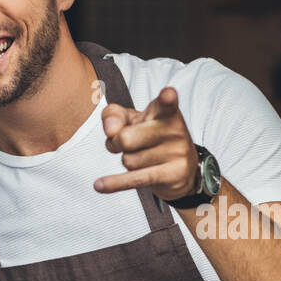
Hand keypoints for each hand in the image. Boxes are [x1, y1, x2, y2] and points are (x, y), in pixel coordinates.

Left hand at [94, 86, 198, 200]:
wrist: (181, 169)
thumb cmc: (152, 138)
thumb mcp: (133, 120)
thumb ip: (114, 115)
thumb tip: (111, 131)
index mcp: (166, 112)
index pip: (165, 104)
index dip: (167, 98)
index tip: (168, 95)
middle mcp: (175, 131)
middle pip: (125, 138)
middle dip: (116, 144)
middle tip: (125, 143)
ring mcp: (176, 154)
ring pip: (128, 161)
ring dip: (127, 161)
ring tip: (141, 158)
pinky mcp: (172, 175)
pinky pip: (135, 179)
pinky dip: (115, 183)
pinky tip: (99, 185)